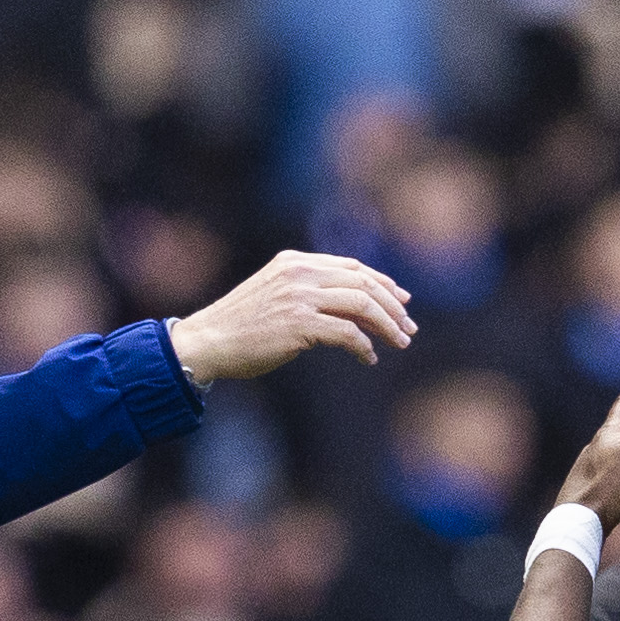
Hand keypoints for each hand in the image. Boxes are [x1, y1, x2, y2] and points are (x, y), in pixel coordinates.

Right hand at [168, 251, 413, 380]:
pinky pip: (347, 333)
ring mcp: (301, 297)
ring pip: (361, 304)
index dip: (383, 283)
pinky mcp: (300, 324)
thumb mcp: (276, 296)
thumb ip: (308, 293)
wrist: (209, 341)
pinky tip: (368, 358)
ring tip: (400, 342)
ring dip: (387, 325)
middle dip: (393, 306)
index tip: (402, 301)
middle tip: (409, 327)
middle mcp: (301, 273)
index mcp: (296, 261)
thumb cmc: (241, 326)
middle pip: (363, 282)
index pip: (352, 267)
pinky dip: (363, 346)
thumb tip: (349, 312)